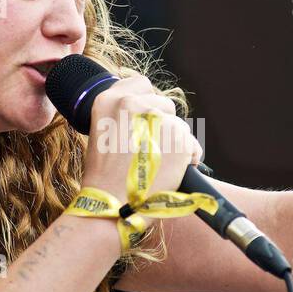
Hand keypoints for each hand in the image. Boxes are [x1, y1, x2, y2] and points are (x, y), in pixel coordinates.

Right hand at [80, 74, 203, 203]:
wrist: (112, 206)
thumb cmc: (105, 178)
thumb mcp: (101, 134)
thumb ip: (122, 116)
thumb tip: (148, 112)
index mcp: (108, 100)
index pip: (142, 84)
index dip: (147, 104)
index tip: (144, 122)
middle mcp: (133, 104)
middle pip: (164, 104)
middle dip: (162, 125)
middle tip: (149, 150)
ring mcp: (157, 119)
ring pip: (179, 126)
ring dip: (175, 143)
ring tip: (158, 165)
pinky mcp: (178, 138)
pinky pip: (191, 144)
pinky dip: (187, 157)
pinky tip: (172, 171)